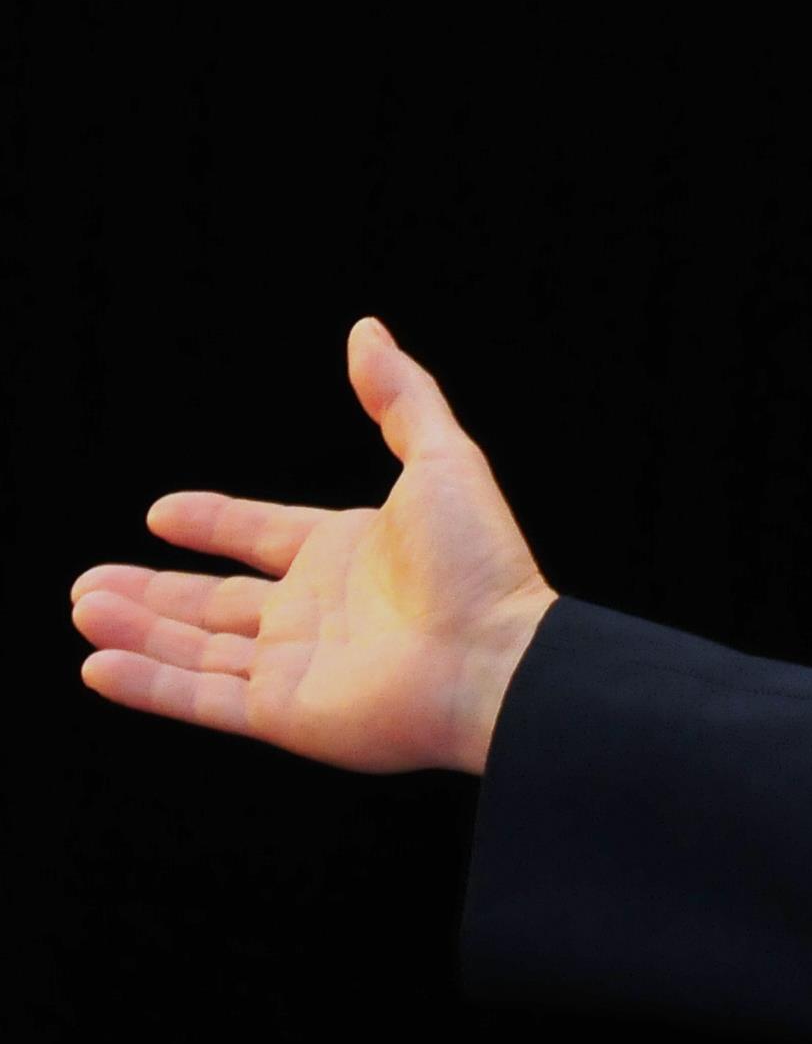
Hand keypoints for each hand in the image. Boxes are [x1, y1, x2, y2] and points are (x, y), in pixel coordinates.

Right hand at [69, 319, 557, 776]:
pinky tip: (97, 665)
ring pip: (194, 647)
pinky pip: (199, 697)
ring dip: (135, 629)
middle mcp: (315, 610)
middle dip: (152, 590)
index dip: (212, 522)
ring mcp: (296, 665)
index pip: (261, 534)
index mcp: (348, 552)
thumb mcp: (441, 458)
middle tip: (88, 583)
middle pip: (214, 599)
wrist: (498, 657)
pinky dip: (146, 683)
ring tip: (83, 607)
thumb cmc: (479, 561)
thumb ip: (399, 395)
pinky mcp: (282, 713)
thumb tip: (367, 330)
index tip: (161, 510)